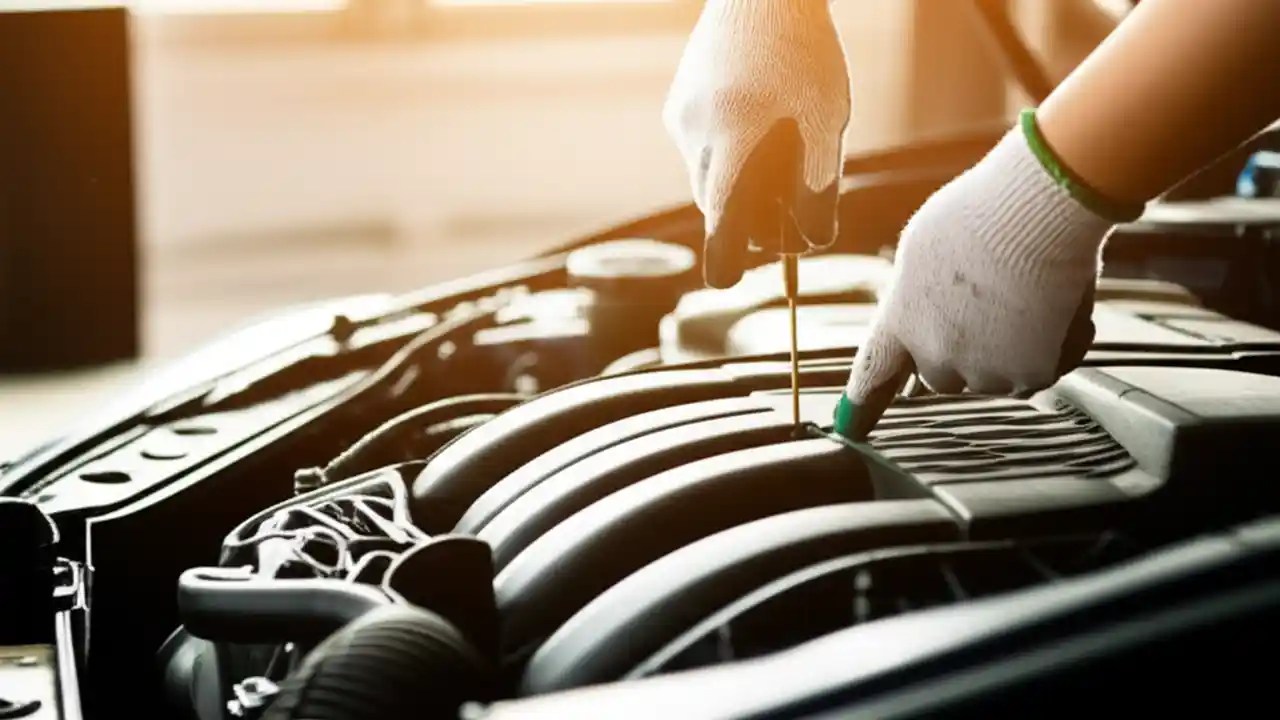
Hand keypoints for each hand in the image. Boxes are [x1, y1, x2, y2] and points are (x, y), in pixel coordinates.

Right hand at [664, 0, 850, 287]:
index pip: (722, 224)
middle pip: (717, 206)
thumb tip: (811, 240)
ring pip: (707, 178)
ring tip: (774, 146)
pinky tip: (750, 117)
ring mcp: (681, 122)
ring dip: (736, 181)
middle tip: (787, 207)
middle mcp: (698, 137)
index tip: (729, 279)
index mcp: (737, 143)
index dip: (726, 258)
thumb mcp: (828, 123)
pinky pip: (699, 148)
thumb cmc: (806, 54)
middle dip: (747, 215)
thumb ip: (819, 186)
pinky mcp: (675, 108)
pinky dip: (725, 150)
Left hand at [839, 125, 1115, 438]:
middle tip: (988, 305)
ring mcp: (983, 370)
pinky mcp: (1029, 375)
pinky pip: (1037, 372)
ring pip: (993, 376)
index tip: (848, 428)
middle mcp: (935, 356)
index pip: (873, 376)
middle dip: (962, 351)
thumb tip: (923, 311)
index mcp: (900, 322)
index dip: (860, 407)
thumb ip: (916, 293)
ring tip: (1023, 295)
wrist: (1038, 213)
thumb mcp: (923, 248)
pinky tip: (1053, 306)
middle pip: (943, 377)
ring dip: (1007, 349)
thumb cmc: (982, 215)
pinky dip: (1049, 348)